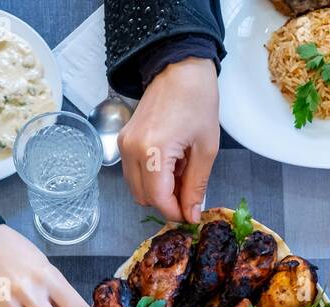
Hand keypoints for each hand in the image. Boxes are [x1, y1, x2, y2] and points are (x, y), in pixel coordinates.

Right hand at [118, 57, 219, 222]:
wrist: (179, 69)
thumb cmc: (197, 101)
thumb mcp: (206, 149)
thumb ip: (196, 186)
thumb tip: (191, 214)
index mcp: (152, 151)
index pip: (158, 199)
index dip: (175, 212)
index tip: (191, 215)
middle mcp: (131, 150)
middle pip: (144, 197)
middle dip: (166, 202)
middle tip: (189, 193)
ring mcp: (124, 145)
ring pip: (136, 188)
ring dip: (158, 191)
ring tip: (181, 174)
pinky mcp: (123, 140)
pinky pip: (133, 173)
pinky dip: (150, 178)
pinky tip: (170, 164)